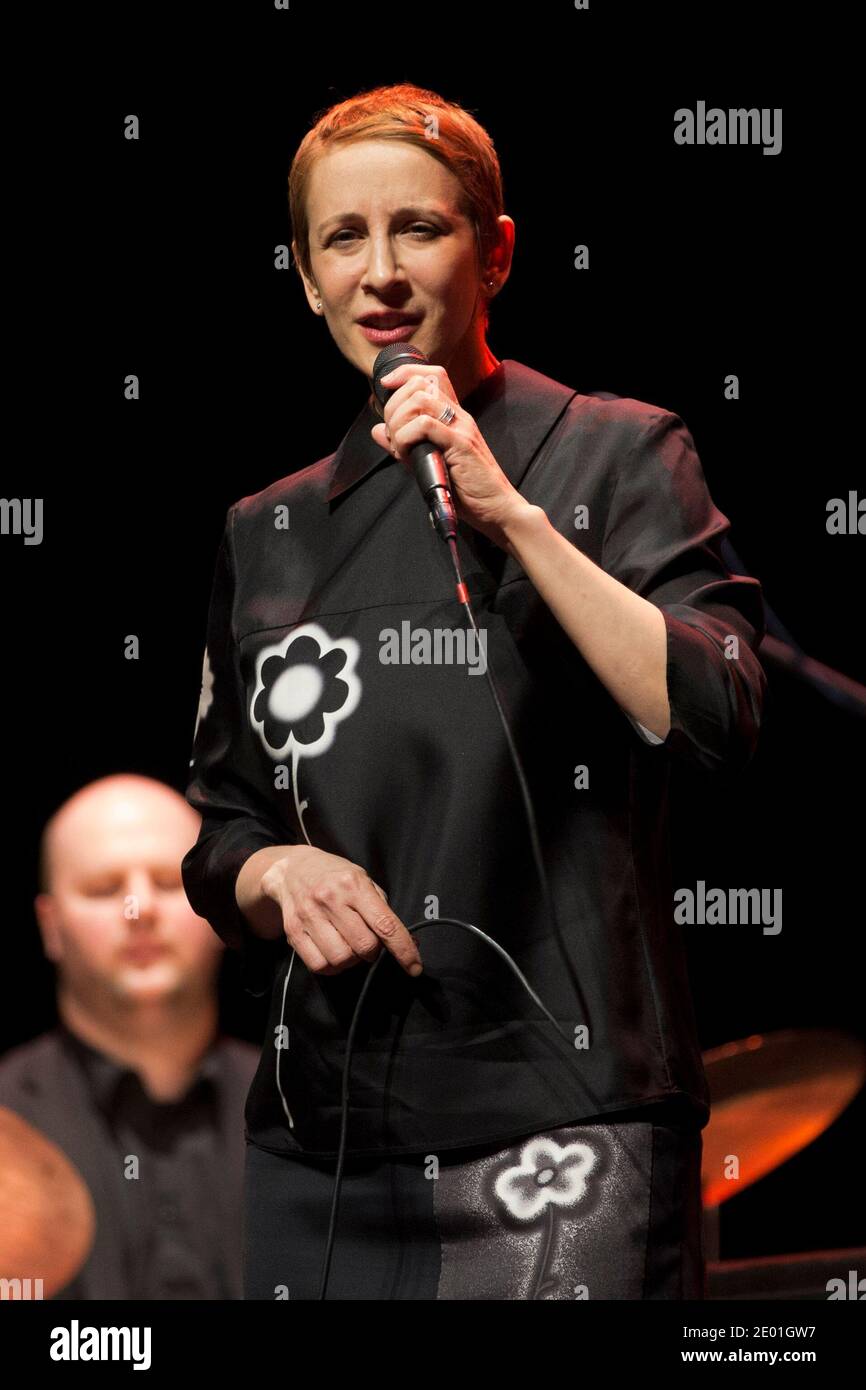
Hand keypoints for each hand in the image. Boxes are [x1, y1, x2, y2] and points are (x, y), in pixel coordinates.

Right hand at [249, 844, 422, 977]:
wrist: (292, 869)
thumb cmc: (335, 876)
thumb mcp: (363, 880)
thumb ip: (383, 910)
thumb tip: (408, 944)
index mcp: (354, 885)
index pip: (385, 925)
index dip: (403, 949)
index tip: (414, 967)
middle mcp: (331, 899)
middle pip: (364, 946)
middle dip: (373, 952)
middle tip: (369, 944)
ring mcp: (310, 916)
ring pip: (342, 959)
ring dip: (352, 961)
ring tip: (350, 947)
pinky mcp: (293, 932)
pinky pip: (319, 965)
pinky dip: (332, 968)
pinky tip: (334, 954)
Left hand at [369, 362, 530, 546]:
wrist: (497, 508)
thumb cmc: (468, 490)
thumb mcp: (428, 462)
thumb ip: (403, 444)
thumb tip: (377, 430)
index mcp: (455, 417)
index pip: (432, 375)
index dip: (405, 373)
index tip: (385, 386)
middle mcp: (459, 416)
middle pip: (420, 384)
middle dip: (394, 405)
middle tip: (390, 433)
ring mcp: (461, 428)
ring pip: (420, 400)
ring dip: (399, 421)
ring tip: (399, 446)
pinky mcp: (460, 444)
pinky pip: (425, 425)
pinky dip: (406, 437)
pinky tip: (405, 453)